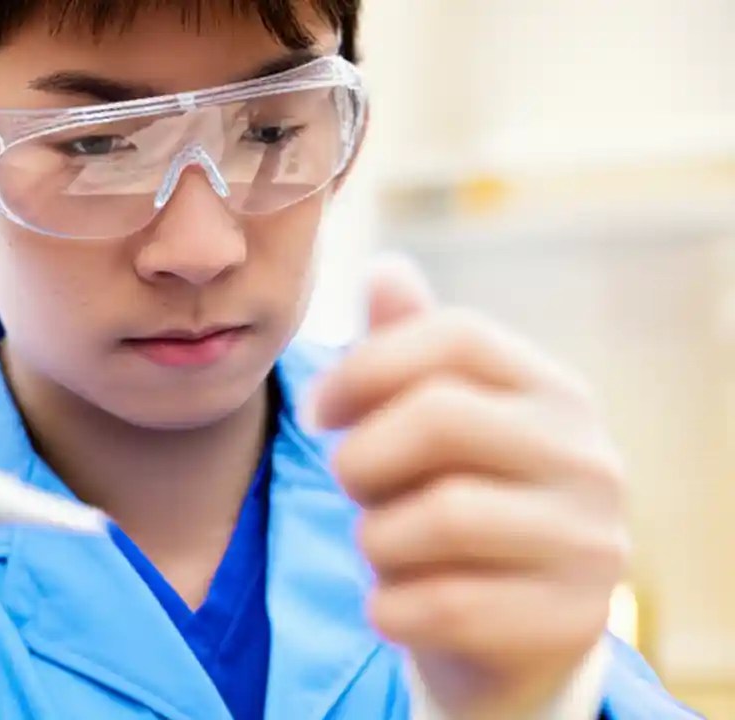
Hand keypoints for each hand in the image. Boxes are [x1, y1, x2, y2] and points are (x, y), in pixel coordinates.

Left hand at [310, 256, 628, 717]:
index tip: (316, 411)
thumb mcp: (433, 427)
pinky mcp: (568, 622)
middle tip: (350, 487)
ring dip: (375, 537)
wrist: (510, 638)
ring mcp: (589, 542)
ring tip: (382, 547)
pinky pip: (442, 606)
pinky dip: (390, 607)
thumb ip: (408, 353)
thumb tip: (384, 268)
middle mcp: (588, 458)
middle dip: (362, 456)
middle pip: (442, 415)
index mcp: (553, 392)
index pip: (456, 336)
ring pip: (440, 516)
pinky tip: (394, 604)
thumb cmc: (457, 505)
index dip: (364, 365)